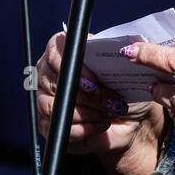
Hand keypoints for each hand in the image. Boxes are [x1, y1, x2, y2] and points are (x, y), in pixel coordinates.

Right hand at [36, 32, 163, 174]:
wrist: (128, 118)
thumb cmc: (121, 87)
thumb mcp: (122, 67)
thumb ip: (115, 53)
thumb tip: (123, 46)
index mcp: (63, 51)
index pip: (57, 51)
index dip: (75, 66)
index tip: (94, 79)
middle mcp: (49, 74)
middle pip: (59, 81)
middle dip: (89, 94)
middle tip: (111, 98)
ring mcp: (45, 100)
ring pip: (60, 106)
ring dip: (90, 111)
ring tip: (110, 111)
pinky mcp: (50, 125)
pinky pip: (64, 128)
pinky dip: (87, 128)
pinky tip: (102, 124)